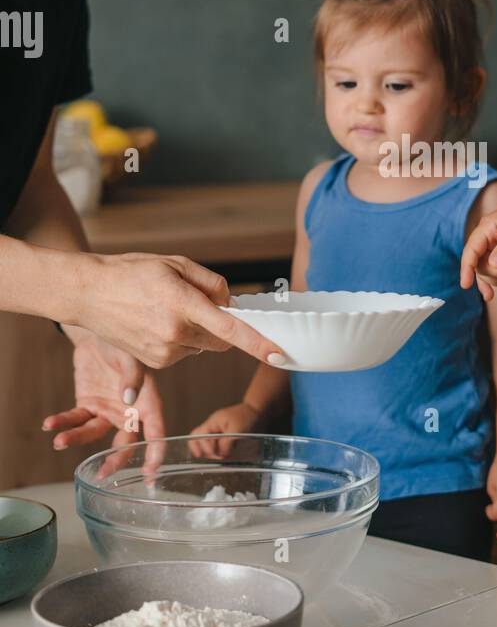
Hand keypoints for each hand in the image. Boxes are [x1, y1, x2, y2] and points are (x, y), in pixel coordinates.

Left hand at [41, 330, 166, 479]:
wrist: (98, 335)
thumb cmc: (122, 343)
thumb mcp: (131, 356)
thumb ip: (132, 377)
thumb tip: (128, 400)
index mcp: (148, 402)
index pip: (156, 431)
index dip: (155, 452)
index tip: (150, 473)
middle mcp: (129, 412)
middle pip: (126, 443)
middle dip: (115, 460)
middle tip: (103, 473)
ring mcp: (107, 411)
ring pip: (94, 434)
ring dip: (76, 439)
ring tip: (59, 442)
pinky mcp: (88, 406)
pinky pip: (75, 420)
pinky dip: (62, 423)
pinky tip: (50, 424)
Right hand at [69, 252, 287, 369]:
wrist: (88, 293)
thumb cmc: (132, 272)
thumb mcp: (176, 264)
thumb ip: (211, 283)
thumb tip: (232, 303)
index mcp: (183, 304)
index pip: (230, 329)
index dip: (258, 343)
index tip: (280, 355)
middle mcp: (175, 333)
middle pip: (222, 339)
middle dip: (222, 325)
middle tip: (199, 303)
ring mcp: (164, 352)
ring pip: (203, 346)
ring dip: (198, 331)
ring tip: (166, 309)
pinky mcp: (156, 363)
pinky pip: (185, 352)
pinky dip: (181, 340)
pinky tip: (157, 323)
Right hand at [189, 402, 260, 460]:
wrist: (255, 412)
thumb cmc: (246, 417)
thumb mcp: (237, 429)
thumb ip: (226, 442)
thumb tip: (220, 455)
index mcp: (212, 423)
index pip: (198, 436)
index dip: (203, 446)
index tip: (213, 453)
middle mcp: (211, 428)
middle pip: (197, 440)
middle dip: (203, 450)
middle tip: (215, 457)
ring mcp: (215, 433)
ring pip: (204, 445)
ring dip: (209, 453)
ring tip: (220, 458)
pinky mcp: (221, 439)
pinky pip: (214, 447)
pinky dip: (216, 453)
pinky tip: (223, 456)